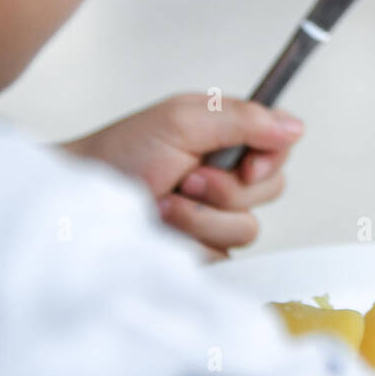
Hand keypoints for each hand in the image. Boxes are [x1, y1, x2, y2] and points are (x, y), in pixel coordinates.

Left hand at [64, 95, 303, 255]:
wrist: (80, 202)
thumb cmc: (121, 152)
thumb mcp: (183, 120)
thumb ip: (243, 119)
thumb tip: (294, 127)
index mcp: (227, 136)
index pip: (279, 147)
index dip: (269, 160)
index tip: (246, 166)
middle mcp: (226, 174)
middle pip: (271, 190)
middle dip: (226, 189)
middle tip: (184, 178)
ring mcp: (214, 214)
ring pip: (247, 228)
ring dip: (201, 217)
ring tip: (162, 204)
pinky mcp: (201, 249)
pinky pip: (223, 256)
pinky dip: (191, 243)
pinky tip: (163, 230)